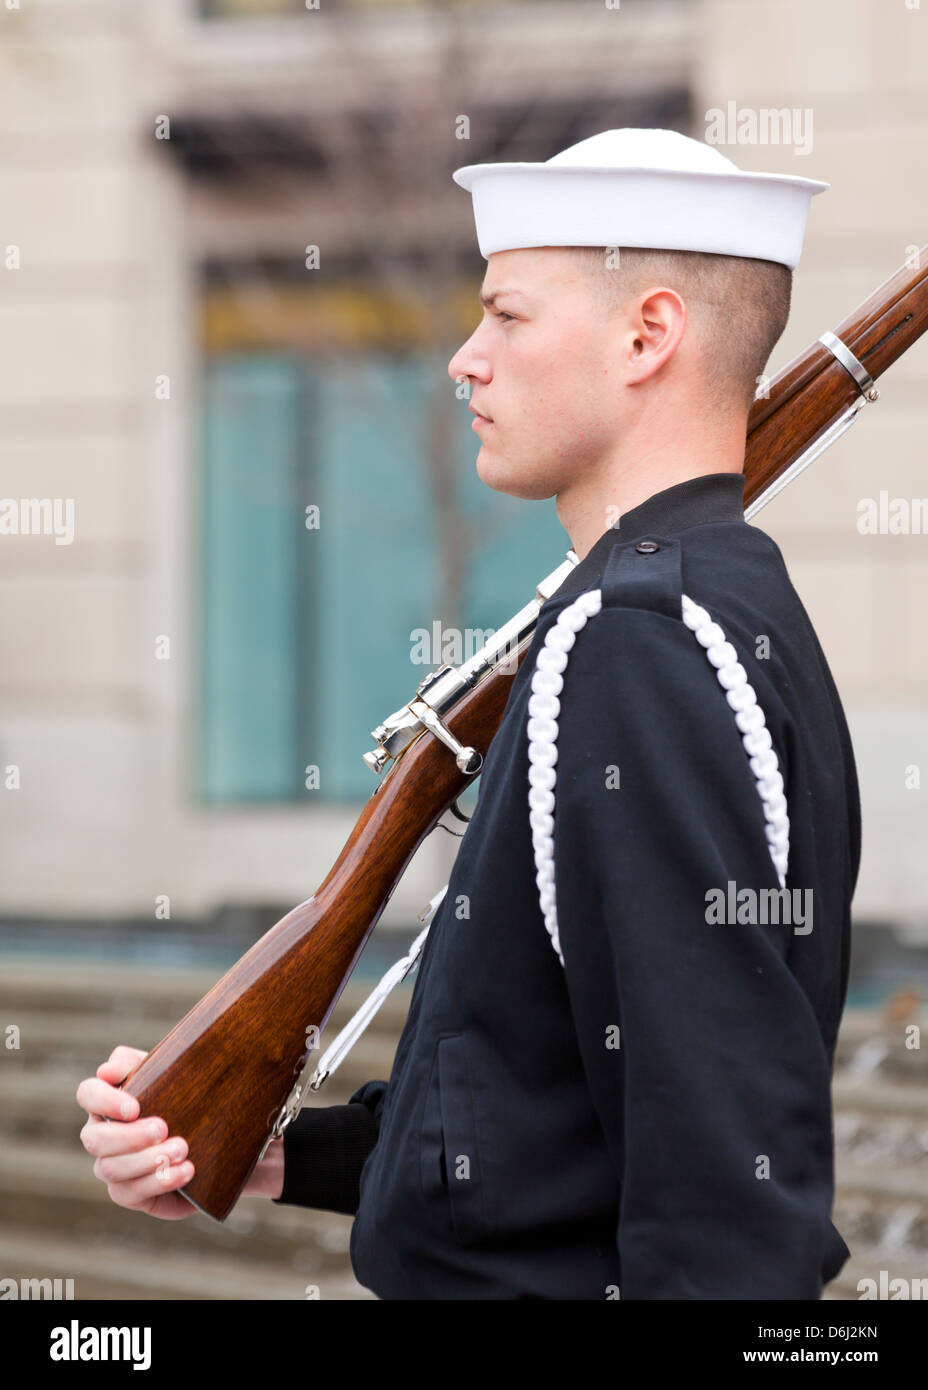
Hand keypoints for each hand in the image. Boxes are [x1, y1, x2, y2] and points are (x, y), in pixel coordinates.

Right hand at [76, 1045, 195, 1219]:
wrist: (210, 1136)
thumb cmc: (180, 1096)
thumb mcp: (165, 1071)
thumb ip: (134, 1063)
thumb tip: (106, 1071)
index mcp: (107, 1101)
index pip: (87, 1093)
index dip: (103, 1101)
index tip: (135, 1107)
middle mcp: (101, 1135)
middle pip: (94, 1139)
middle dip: (129, 1136)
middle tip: (163, 1129)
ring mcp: (111, 1167)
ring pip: (110, 1169)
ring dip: (148, 1160)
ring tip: (182, 1149)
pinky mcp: (128, 1193)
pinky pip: (131, 1193)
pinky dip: (160, 1181)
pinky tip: (186, 1170)